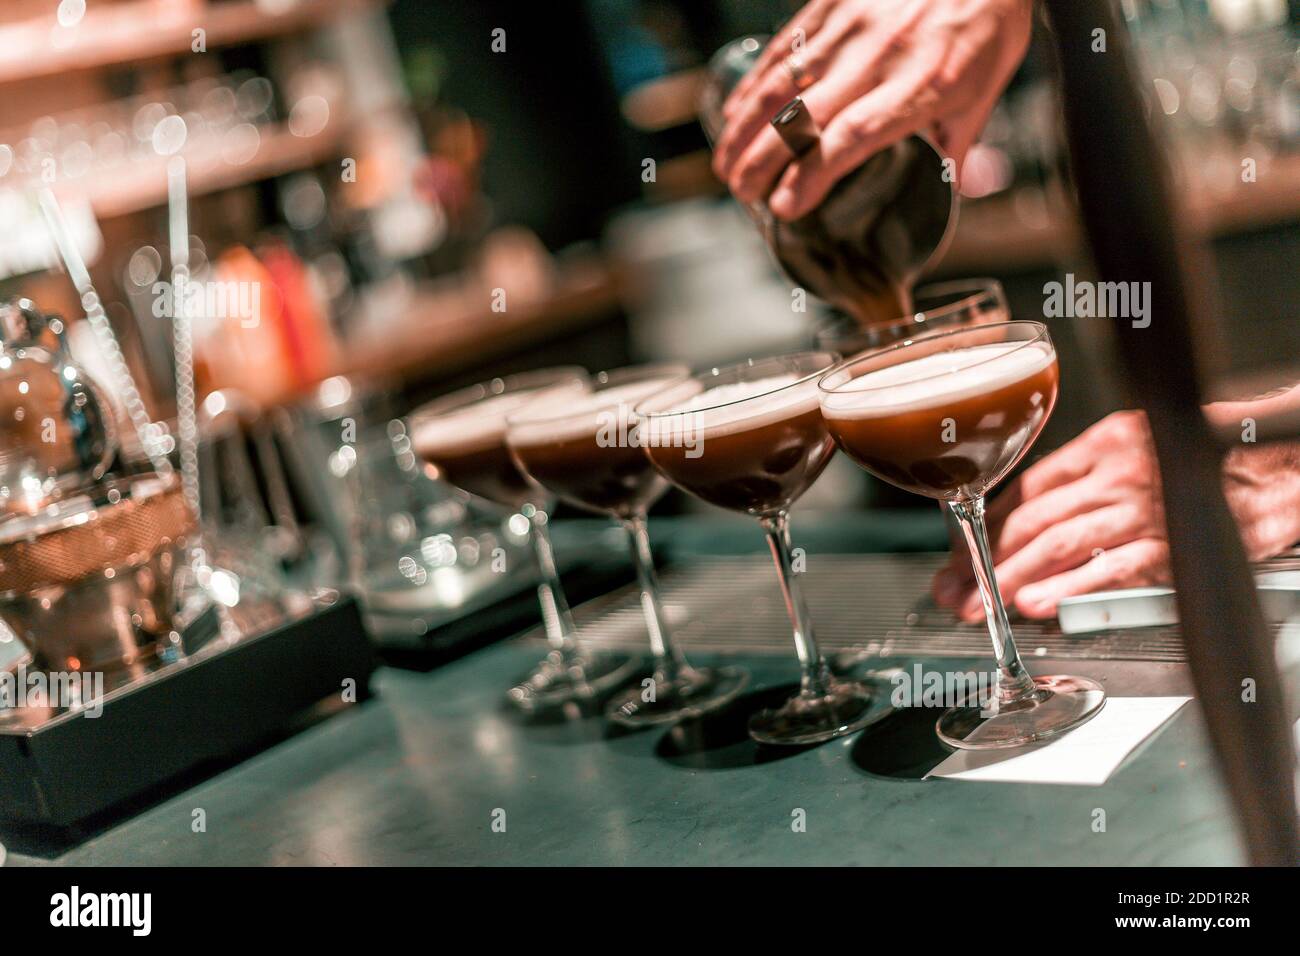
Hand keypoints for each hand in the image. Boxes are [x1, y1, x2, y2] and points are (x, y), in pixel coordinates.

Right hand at [712, 0, 1032, 219]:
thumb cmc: (988, 21)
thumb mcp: (985, 89)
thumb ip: (958, 141)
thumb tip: (949, 190)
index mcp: (923, 86)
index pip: (854, 136)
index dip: (812, 174)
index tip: (787, 205)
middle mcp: (880, 56)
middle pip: (805, 116)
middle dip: (763, 161)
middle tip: (743, 193)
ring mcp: (851, 28)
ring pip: (783, 84)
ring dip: (745, 128)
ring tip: (726, 164)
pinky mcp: (832, 5)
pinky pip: (783, 48)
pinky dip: (752, 84)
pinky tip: (733, 110)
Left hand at [932, 410, 1299, 621]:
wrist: (1286, 462)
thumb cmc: (1214, 456)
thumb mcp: (1141, 448)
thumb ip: (1089, 479)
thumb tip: (1031, 520)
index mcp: (1104, 444)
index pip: (1025, 490)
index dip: (984, 528)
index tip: (959, 558)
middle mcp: (1117, 471)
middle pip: (1031, 520)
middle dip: (984, 562)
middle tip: (955, 593)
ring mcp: (1145, 506)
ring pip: (1059, 545)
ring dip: (1011, 579)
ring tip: (981, 606)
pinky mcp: (1176, 542)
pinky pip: (1113, 568)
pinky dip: (1070, 588)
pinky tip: (1038, 604)